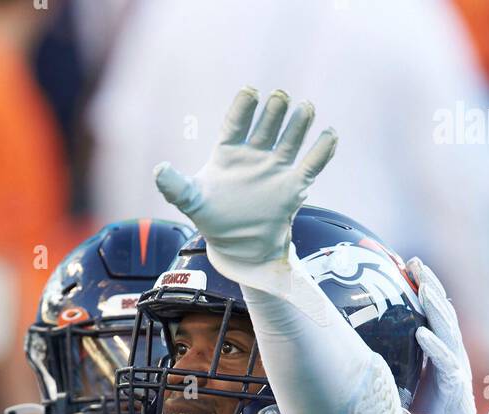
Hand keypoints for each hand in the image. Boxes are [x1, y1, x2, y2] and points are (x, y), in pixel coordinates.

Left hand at [154, 87, 336, 267]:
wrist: (239, 247)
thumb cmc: (213, 219)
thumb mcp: (191, 202)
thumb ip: (175, 186)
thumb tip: (158, 170)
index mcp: (229, 152)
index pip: (236, 123)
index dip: (244, 108)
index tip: (251, 91)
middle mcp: (254, 155)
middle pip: (267, 127)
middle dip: (274, 112)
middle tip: (279, 98)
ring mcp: (274, 168)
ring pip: (290, 140)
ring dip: (298, 124)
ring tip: (306, 108)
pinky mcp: (292, 185)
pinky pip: (311, 164)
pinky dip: (322, 151)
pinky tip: (330, 135)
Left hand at [409, 257, 480, 413]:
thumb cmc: (426, 410)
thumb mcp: (406, 378)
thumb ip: (394, 359)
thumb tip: (360, 345)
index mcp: (440, 348)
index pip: (432, 310)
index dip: (423, 287)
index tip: (407, 264)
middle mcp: (451, 352)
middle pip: (442, 311)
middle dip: (430, 285)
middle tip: (415, 263)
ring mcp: (456, 366)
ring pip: (447, 329)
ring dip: (435, 307)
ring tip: (423, 286)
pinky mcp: (456, 385)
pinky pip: (445, 362)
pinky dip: (434, 347)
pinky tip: (422, 333)